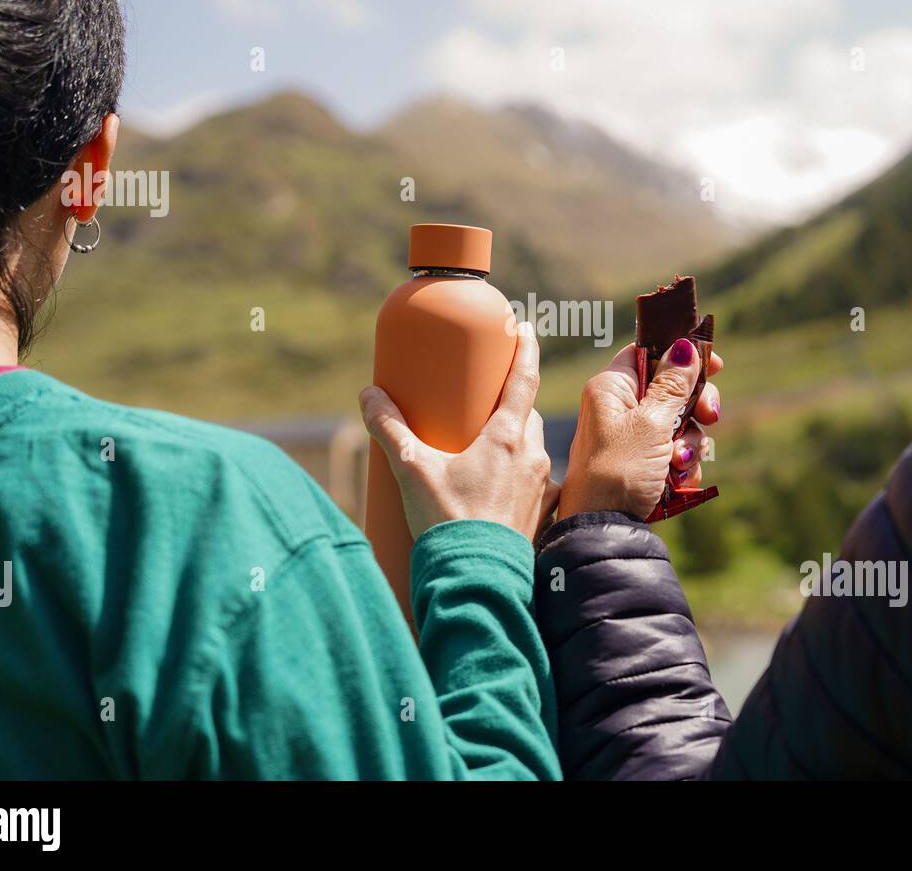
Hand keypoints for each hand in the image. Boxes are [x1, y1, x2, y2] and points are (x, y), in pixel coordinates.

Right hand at [359, 323, 559, 541]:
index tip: (527, 329)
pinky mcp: (543, 517)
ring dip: (516, 442)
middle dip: (511, 402)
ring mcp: (542, 489)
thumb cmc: (448, 524)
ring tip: (489, 446)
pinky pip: (537, 486)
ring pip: (532, 450)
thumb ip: (389, 429)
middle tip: (489, 397)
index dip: (525, 350)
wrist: (477, 584)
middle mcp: (533, 458)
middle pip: (526, 415)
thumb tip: (368, 394)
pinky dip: (522, 479)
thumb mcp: (412, 471)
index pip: (523, 380)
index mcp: (507, 438)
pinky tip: (503, 489)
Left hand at [559, 337, 722, 520]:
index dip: (681, 355)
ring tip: (678, 462)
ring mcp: (630, 437)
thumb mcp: (652, 423)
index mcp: (611, 388)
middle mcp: (618, 408)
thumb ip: (673, 385)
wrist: (603, 529)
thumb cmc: (620, 472)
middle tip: (709, 417)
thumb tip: (684, 347)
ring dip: (689, 443)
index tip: (714, 364)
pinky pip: (673, 451)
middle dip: (695, 407)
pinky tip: (678, 479)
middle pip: (670, 389)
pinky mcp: (640, 463)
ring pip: (678, 424)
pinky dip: (681, 464)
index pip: (648, 352)